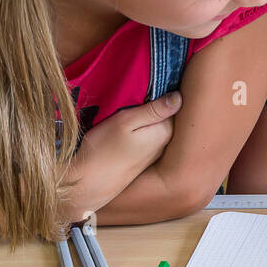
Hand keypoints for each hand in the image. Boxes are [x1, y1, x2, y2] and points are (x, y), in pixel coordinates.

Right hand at [61, 92, 180, 221]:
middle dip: (156, 104)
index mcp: (165, 132)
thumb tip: (179, 97)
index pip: (174, 105)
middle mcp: (165, 144)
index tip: (148, 84)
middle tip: (136, 94)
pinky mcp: (143, 158)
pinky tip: (127, 126)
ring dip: (147, 116)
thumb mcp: (126, 122)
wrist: (87, 183)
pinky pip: (147, 135)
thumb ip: (154, 110)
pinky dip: (141, 128)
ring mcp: (155, 153)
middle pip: (166, 115)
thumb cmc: (103, 149)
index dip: (163, 91)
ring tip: (129, 106)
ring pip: (156, 125)